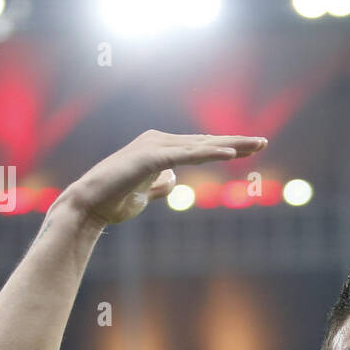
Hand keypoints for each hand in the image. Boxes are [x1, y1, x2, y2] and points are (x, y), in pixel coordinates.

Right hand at [61, 130, 267, 226]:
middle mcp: (157, 141)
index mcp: (158, 148)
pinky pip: (187, 155)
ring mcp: (153, 147)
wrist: (87, 207)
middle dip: (236, 141)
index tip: (251, 149)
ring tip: (256, 144)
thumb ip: (160, 184)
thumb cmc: (113, 202)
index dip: (226, 147)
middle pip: (204, 141)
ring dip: (230, 144)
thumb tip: (175, 177)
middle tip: (263, 142)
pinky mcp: (150, 158)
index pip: (199, 147)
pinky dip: (209, 152)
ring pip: (200, 145)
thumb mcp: (144, 194)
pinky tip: (230, 153)